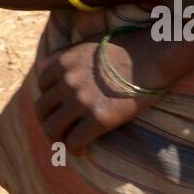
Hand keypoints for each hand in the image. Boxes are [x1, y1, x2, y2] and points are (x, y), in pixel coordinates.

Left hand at [34, 35, 165, 151]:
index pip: (40, 85)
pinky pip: (75, 141)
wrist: (152, 56)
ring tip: (67, 141)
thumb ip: (64, 56)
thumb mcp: (87, 44)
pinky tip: (83, 149)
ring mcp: (82, 100)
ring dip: (57, 138)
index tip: (59, 105)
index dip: (50, 97)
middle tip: (59, 128)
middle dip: (48, 120)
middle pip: (42, 109)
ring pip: (52, 129)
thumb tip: (42, 67)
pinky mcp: (100, 118)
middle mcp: (67, 81)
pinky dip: (75, 149)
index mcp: (63, 62)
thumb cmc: (125, 47)